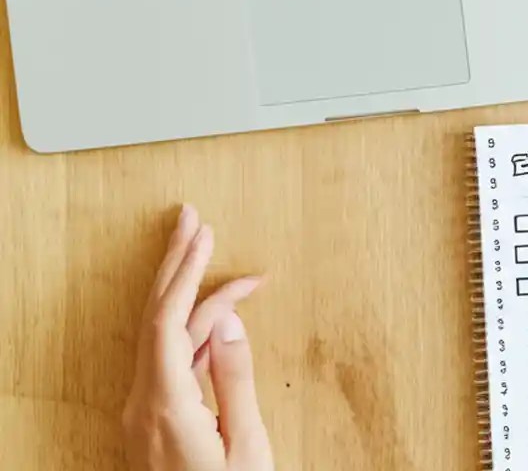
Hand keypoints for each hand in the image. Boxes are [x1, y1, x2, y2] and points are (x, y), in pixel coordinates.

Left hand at [123, 206, 272, 470]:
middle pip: (156, 318)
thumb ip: (236, 379)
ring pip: (164, 337)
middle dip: (176, 265)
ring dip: (192, 299)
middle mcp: (142, 405)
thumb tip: (232, 322)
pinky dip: (194, 332)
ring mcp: (142, 413)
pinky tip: (218, 320)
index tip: (202, 234)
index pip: (167, 321)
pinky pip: (169, 361)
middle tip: (192, 221)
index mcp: (165, 406)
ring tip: (227, 267)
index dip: (184, 272)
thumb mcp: (247, 444)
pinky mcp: (151, 420)